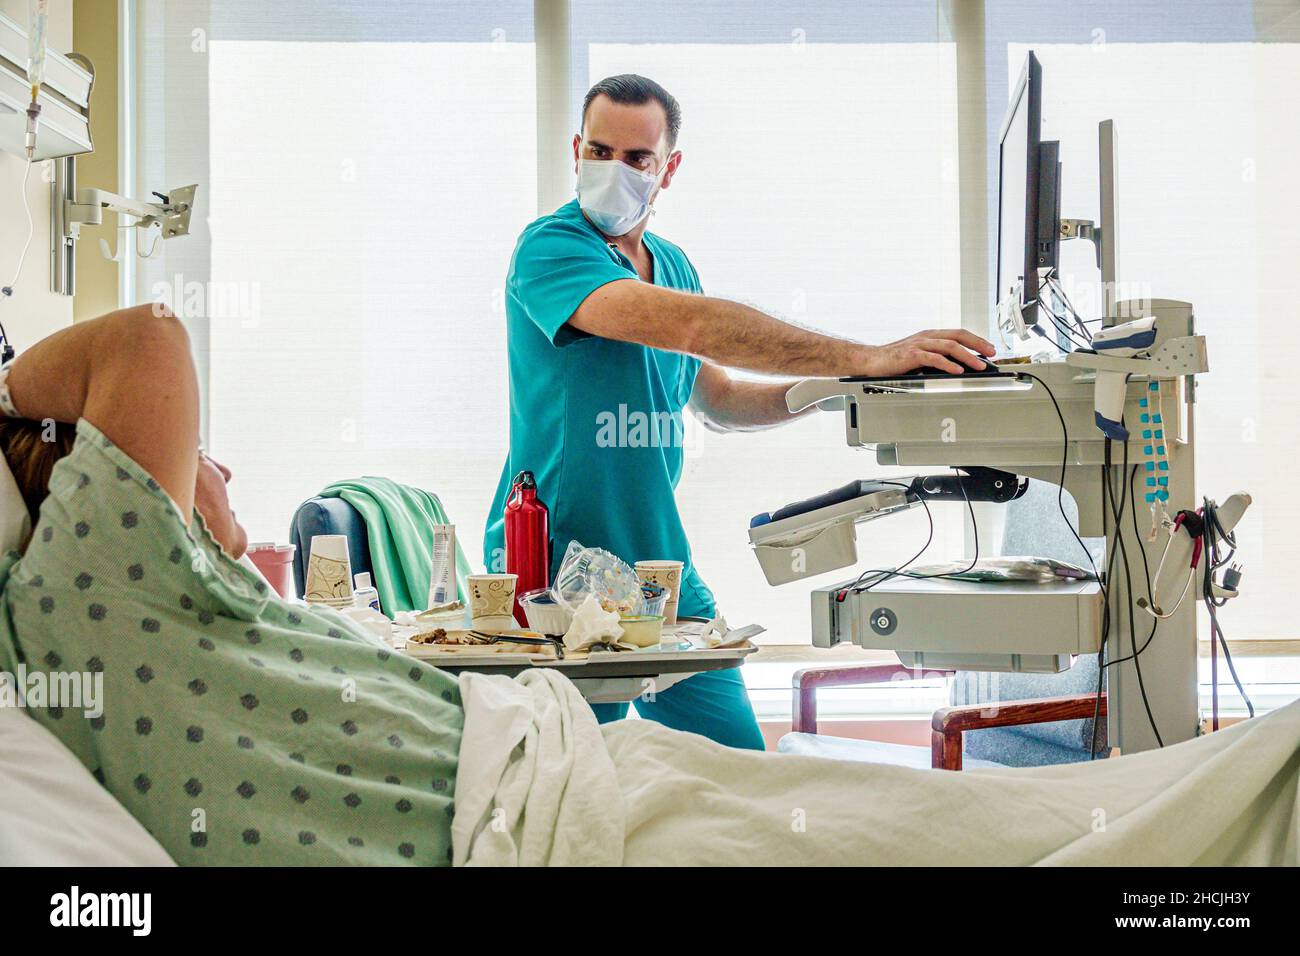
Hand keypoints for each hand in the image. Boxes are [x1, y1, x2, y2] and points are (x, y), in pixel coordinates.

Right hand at [859, 329, 995, 375]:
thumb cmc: (894, 360)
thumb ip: (935, 357)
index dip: (976, 339)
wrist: (870, 361)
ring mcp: (919, 344)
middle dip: (978, 344)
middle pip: (958, 335)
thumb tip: (957, 366)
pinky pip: (934, 358)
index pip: (959, 333)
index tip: (989, 348)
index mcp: (930, 335)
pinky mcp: (911, 355)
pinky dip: (948, 364)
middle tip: (992, 353)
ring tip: (979, 365)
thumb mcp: (919, 356)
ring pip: (950, 346)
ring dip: (968, 356)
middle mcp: (927, 336)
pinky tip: (957, 371)